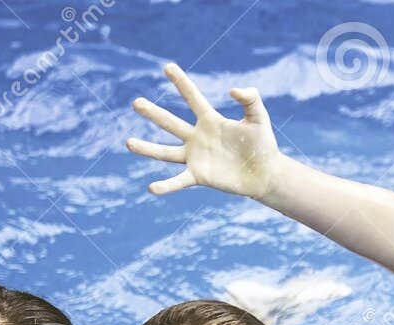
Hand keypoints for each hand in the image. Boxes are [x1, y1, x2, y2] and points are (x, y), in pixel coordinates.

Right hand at [127, 63, 279, 198]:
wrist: (265, 174)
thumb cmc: (263, 145)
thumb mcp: (258, 118)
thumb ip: (250, 99)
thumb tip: (232, 90)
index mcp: (210, 120)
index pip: (192, 98)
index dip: (181, 83)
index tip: (167, 67)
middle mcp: (197, 137)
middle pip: (170, 123)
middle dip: (153, 113)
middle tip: (136, 102)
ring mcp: (195, 157)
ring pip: (166, 152)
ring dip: (147, 149)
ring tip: (128, 143)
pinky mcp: (199, 176)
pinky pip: (178, 180)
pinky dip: (166, 186)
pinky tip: (152, 188)